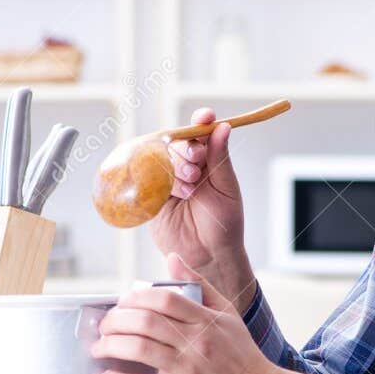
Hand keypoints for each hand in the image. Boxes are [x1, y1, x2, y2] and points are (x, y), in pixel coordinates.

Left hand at [91, 255, 277, 373]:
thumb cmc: (243, 358)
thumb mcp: (227, 314)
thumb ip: (199, 285)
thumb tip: (172, 258)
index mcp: (205, 320)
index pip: (164, 299)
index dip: (136, 298)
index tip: (122, 303)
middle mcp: (196, 342)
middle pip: (146, 322)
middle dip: (116, 321)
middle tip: (105, 326)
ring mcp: (189, 369)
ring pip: (140, 350)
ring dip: (112, 347)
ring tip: (100, 348)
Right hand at [146, 107, 256, 311]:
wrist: (207, 257)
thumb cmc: (224, 225)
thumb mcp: (226, 190)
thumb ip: (221, 159)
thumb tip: (223, 127)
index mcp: (210, 162)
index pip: (203, 134)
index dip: (201, 121)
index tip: (204, 116)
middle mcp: (189, 167)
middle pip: (179, 143)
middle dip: (187, 151)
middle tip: (196, 170)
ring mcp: (169, 181)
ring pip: (163, 159)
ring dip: (175, 169)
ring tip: (189, 190)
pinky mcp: (153, 196)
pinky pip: (148, 180)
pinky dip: (156, 181)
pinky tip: (165, 190)